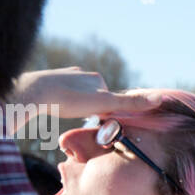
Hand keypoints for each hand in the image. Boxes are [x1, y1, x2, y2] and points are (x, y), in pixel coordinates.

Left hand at [6, 67, 163, 131]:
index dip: (104, 110)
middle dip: (89, 107)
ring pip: (73, 95)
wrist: (35, 92)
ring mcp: (60, 76)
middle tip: (81, 119)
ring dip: (73, 105)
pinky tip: (51, 108)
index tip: (98, 120)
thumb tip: (159, 98)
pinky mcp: (44, 82)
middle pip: (90, 95)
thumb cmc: (70, 100)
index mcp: (93, 77)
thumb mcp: (105, 103)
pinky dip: (57, 102)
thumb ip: (131, 104)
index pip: (106, 96)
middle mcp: (78, 73)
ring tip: (65, 114)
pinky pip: (55, 94)